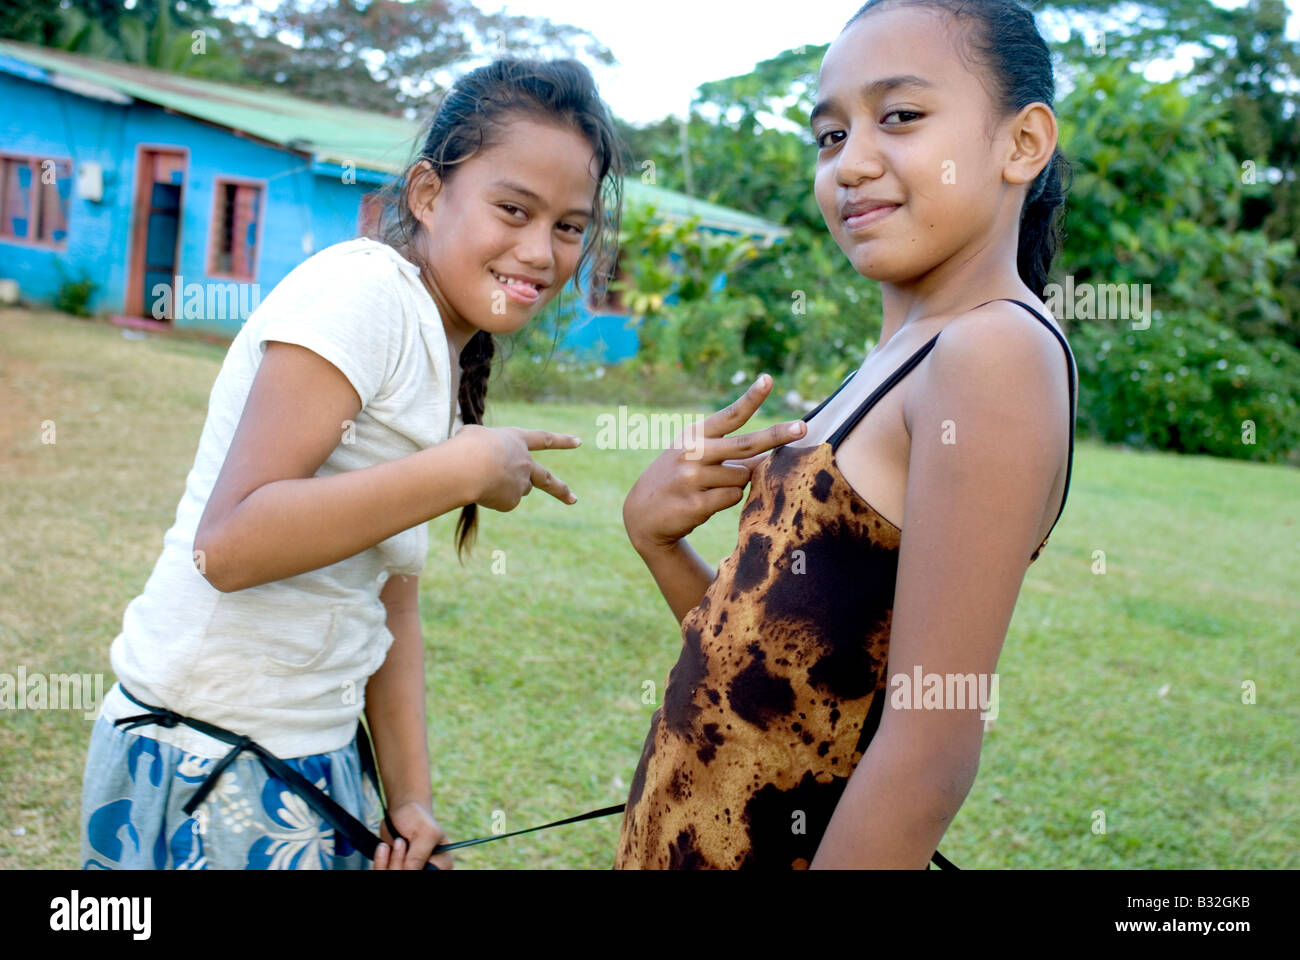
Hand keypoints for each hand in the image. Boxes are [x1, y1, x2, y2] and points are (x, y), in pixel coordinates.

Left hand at [372, 800, 453, 870]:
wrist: (402, 812)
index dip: (415, 869)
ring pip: (392, 876)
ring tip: (396, 841)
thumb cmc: (418, 818)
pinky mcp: (393, 869)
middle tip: (400, 842)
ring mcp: (408, 871)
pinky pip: (382, 873)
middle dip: (400, 864)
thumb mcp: (426, 833)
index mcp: (442, 865)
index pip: (429, 874)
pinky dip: (380, 862)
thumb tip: (409, 872)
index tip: (409, 857)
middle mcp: (426, 870)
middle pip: (408, 876)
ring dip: (390, 862)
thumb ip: (419, 856)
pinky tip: (383, 847)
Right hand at [454, 424, 579, 512]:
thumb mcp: (474, 435)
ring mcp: (521, 483)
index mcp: (518, 441)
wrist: (472, 467)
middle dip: (561, 490)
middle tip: (573, 499)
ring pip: (514, 490)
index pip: (544, 439)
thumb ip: (482, 442)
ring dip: (503, 489)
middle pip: (547, 479)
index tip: (578, 442)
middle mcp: (525, 463)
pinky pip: (497, 501)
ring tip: (485, 482)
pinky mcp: (512, 501)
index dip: (561, 440)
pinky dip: (487, 497)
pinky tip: (478, 489)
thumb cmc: (469, 447)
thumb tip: (478, 453)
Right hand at [623, 374, 806, 553]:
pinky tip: (703, 502)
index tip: (768, 380)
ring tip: (708, 487)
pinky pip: (732, 498)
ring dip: (736, 483)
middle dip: (777, 436)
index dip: (751, 398)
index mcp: (695, 435)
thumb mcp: (694, 455)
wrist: (643, 513)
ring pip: (742, 477)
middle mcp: (693, 452)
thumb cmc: (679, 478)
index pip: (729, 415)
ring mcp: (692, 478)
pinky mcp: (695, 504)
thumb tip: (771, 455)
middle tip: (803, 427)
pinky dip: (726, 500)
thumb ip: (729, 451)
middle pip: (746, 445)